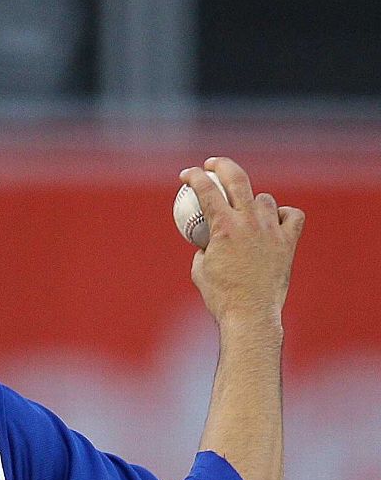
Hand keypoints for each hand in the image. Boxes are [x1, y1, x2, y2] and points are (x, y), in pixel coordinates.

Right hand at [180, 157, 304, 326]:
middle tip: (212, 166)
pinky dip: (283, 215)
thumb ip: (205, 246)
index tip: (187, 174)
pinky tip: (275, 222)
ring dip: (253, 200)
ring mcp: (271, 230)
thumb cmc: (220, 296)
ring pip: (265, 199)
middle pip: (237, 178)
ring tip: (246, 211)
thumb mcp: (200, 268)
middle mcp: (248, 222)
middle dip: (221, 165)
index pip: (205, 190)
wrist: (250, 314)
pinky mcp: (288, 241)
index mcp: (223, 227)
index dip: (194, 177)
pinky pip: (292, 216)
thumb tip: (208, 239)